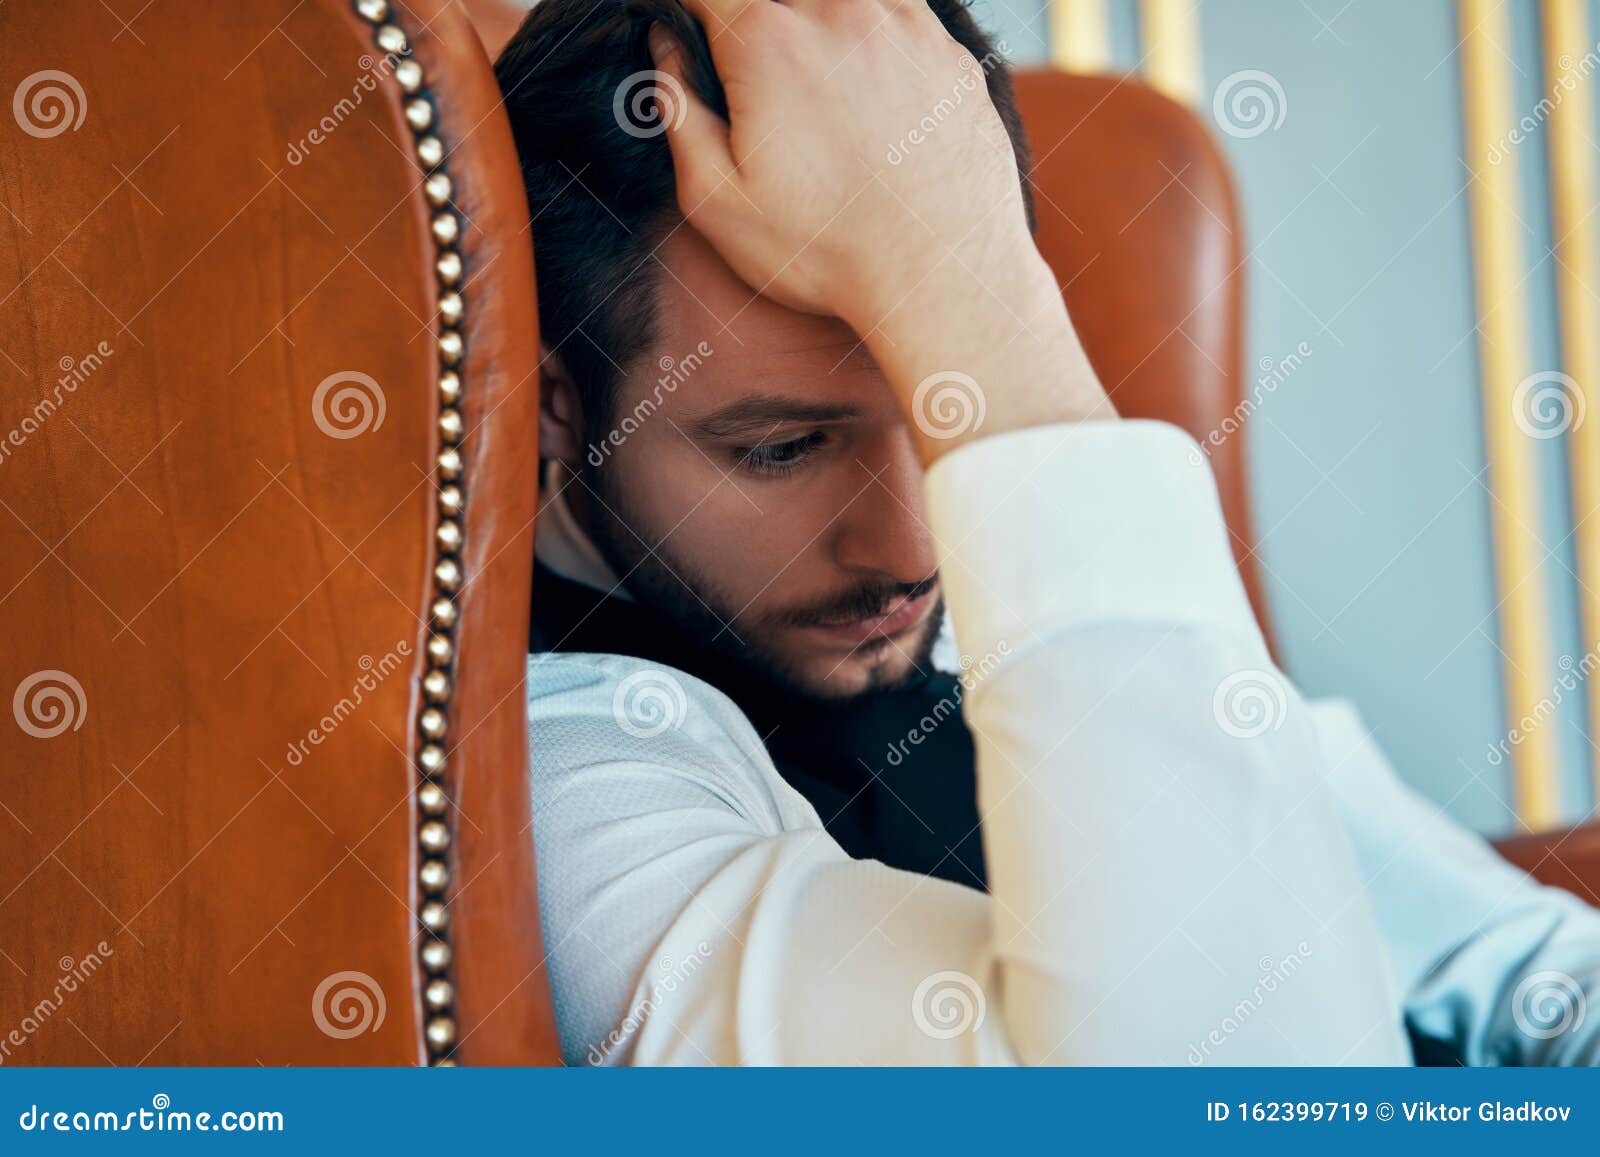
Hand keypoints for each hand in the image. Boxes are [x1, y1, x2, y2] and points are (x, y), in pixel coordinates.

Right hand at [649, 0, 1033, 330]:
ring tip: (823, 102)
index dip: (700, 19)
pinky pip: (901, 19)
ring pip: (843, 5)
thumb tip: (667, 51)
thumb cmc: (826, 252)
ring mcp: (905, 26)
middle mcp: (840, 12)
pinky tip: (872, 97)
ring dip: (822, 32)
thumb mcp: (717, 201)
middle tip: (768, 99)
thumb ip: (680, 112)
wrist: (940, 278)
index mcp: (769, 41)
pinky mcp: (951, 52)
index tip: (704, 52)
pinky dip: (877, 42)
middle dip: (762, 31)